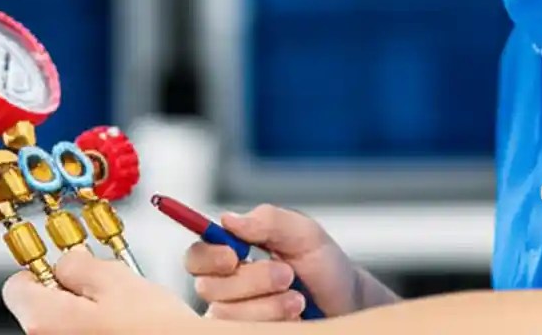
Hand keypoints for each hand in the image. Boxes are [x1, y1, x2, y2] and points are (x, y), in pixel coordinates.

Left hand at [3, 247, 204, 333]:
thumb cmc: (155, 329)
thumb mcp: (115, 278)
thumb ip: (78, 262)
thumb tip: (65, 260)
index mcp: (44, 321)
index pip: (16, 285)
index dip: (43, 269)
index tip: (65, 265)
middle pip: (41, 307)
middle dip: (70, 292)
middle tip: (106, 288)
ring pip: (64, 324)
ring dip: (87, 313)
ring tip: (123, 312)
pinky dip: (98, 331)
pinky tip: (124, 329)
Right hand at [186, 205, 399, 320]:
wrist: (346, 302)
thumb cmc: (323, 266)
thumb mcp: (303, 232)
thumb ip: (268, 220)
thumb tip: (227, 219)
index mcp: (232, 254)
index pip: (196, 256)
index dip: (207, 256)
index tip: (234, 255)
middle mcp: (227, 286)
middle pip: (208, 286)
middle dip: (252, 280)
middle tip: (287, 275)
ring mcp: (235, 316)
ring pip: (225, 314)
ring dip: (267, 305)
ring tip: (297, 299)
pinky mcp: (246, 334)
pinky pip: (242, 331)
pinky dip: (272, 322)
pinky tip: (294, 317)